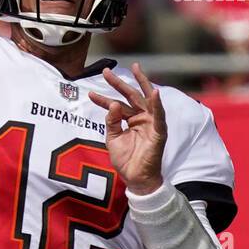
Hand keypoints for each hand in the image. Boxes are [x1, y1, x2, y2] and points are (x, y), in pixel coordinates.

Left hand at [88, 63, 166, 194]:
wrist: (135, 178)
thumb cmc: (126, 159)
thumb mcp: (113, 139)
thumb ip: (112, 122)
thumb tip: (113, 104)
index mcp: (130, 120)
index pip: (116, 105)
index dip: (103, 99)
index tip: (89, 92)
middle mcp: (142, 118)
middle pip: (131, 96)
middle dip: (119, 83)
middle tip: (106, 71)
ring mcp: (151, 123)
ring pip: (147, 100)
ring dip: (142, 83)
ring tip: (136, 69)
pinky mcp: (159, 132)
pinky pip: (160, 116)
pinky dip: (158, 105)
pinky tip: (155, 93)